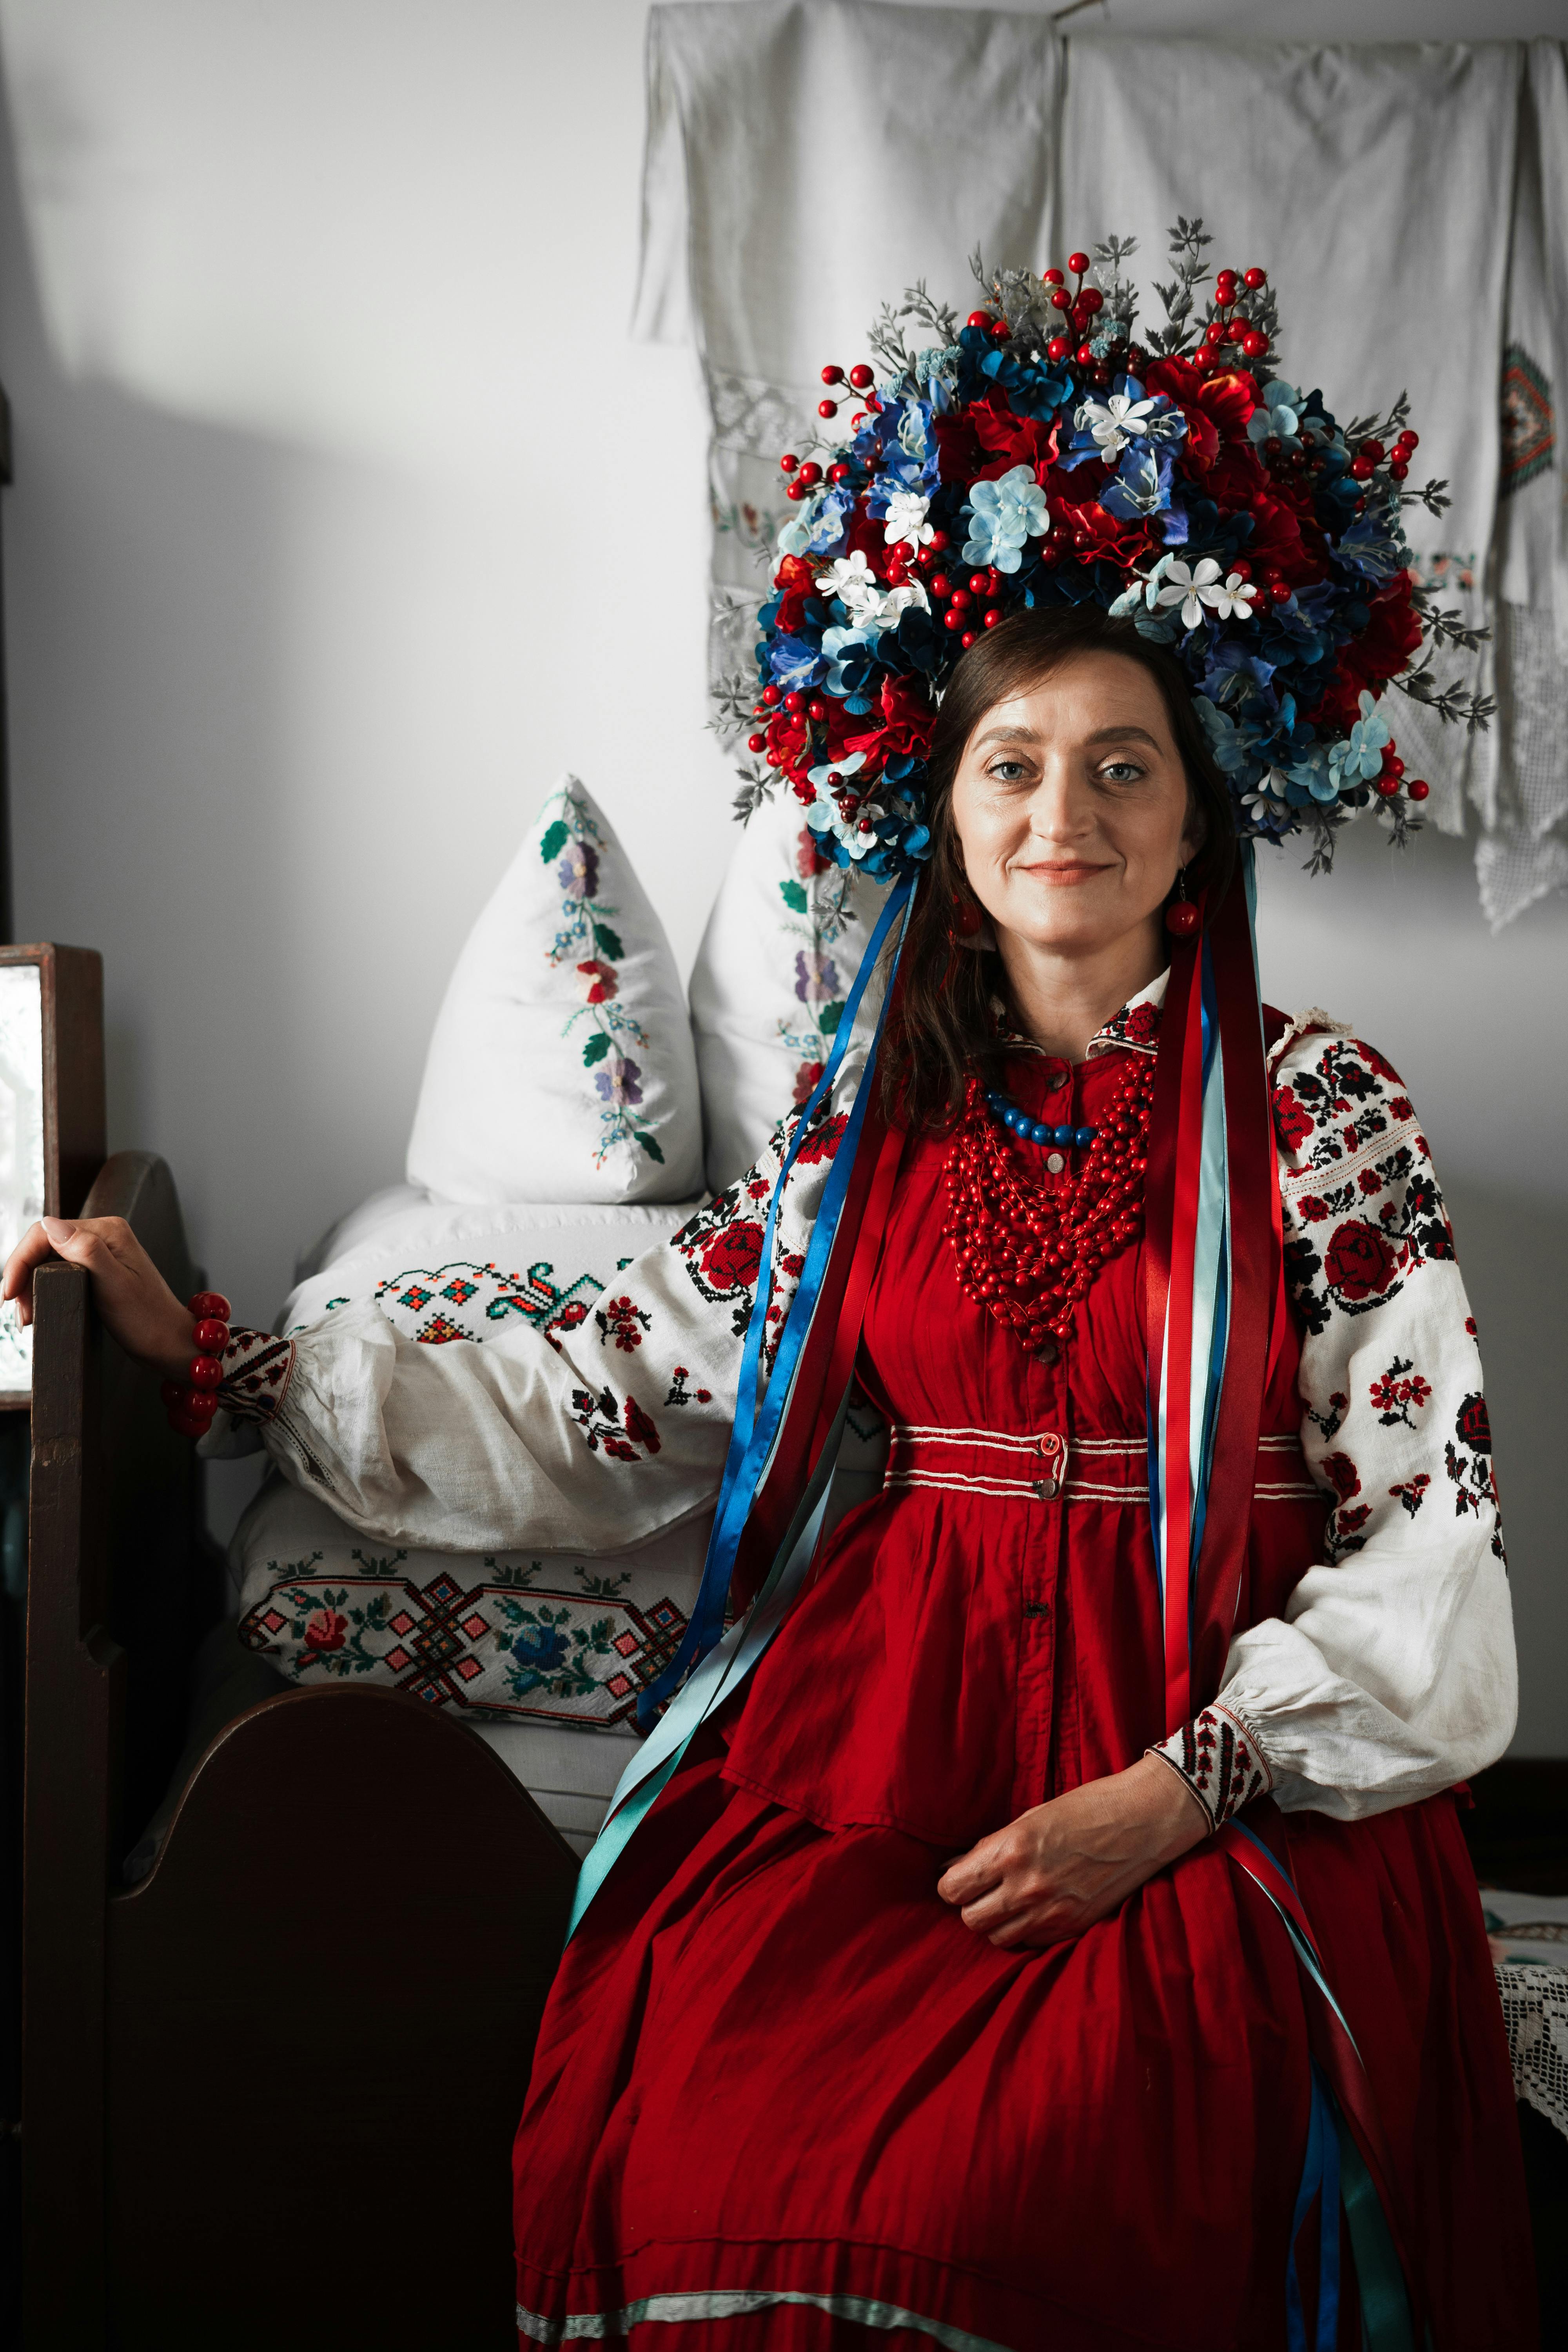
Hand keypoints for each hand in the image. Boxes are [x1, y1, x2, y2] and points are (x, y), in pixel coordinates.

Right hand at [2, 1217, 195, 1380]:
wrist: (169, 1343)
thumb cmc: (147, 1319)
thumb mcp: (115, 1286)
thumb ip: (85, 1251)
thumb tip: (50, 1224)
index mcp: (108, 1231)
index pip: (45, 1232)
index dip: (21, 1260)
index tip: (8, 1293)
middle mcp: (103, 1236)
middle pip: (42, 1246)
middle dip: (23, 1277)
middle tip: (19, 1312)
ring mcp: (99, 1253)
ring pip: (46, 1261)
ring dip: (30, 1286)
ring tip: (27, 1316)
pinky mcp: (96, 1271)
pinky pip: (58, 1272)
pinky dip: (43, 1290)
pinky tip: (38, 1309)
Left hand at [936, 1754, 1208, 1949]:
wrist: (1143, 1820)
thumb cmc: (1086, 1808)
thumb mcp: (1029, 1818)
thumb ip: (992, 1847)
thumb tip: (955, 1867)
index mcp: (1011, 1850)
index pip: (953, 1888)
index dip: (952, 1884)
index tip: (960, 1877)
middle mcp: (1026, 1886)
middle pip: (971, 1920)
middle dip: (971, 1905)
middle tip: (984, 1889)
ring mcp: (1051, 1912)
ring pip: (998, 1938)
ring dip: (997, 1921)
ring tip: (1010, 1900)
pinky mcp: (1073, 1927)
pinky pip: (1030, 1943)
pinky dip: (1025, 1931)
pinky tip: (1036, 1909)